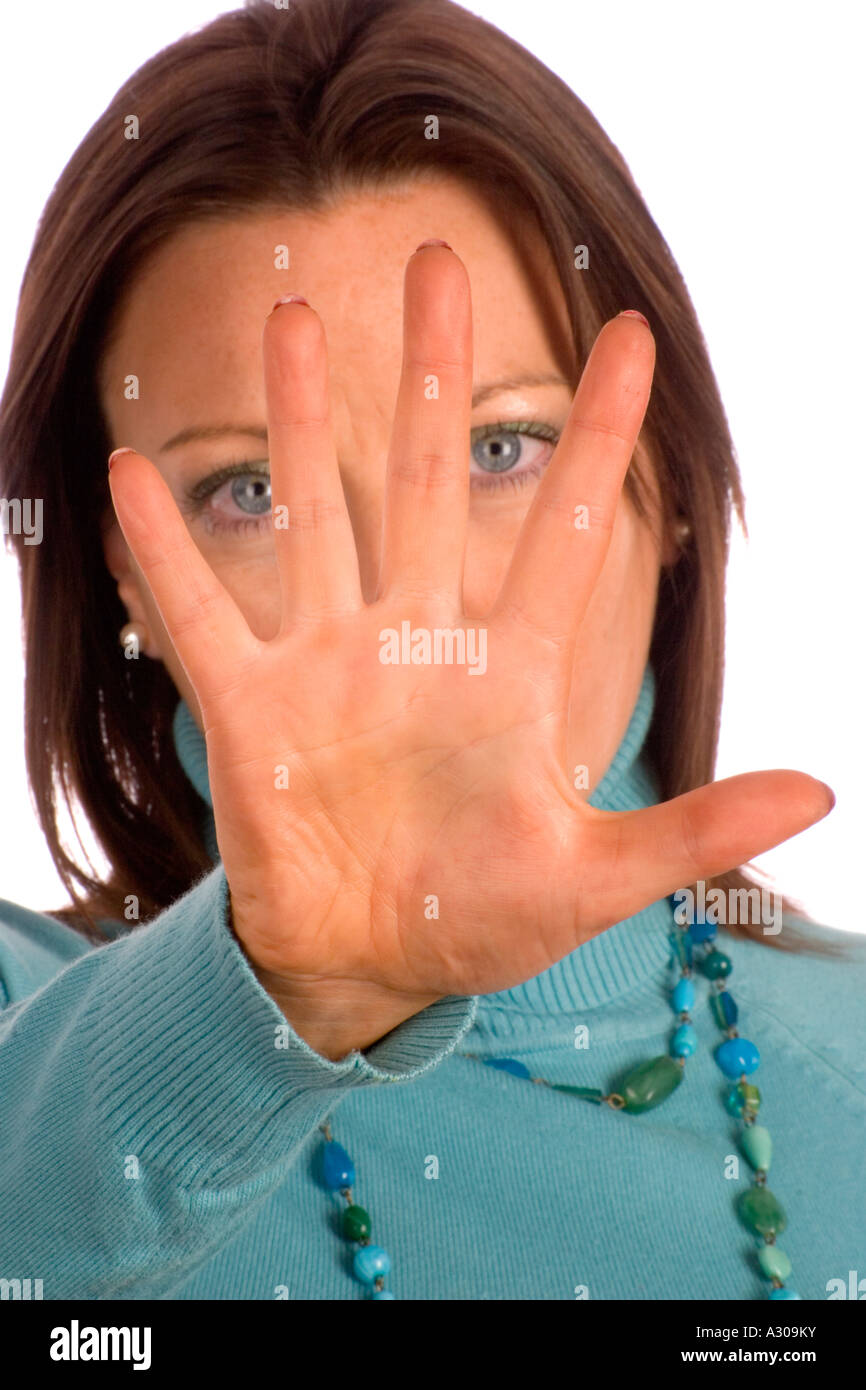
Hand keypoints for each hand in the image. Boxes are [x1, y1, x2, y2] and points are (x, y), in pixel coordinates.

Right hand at [108, 245, 832, 1051]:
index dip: (598, 436)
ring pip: (319, 517)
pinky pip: (199, 617)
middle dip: (436, 373)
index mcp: (510, 676)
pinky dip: (166, 554)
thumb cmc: (481, 916)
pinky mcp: (250, 709)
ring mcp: (330, 668)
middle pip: (431, 481)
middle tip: (438, 257)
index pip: (565, 533)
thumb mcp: (595, 879)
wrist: (368, 963)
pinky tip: (133, 476)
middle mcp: (420, 646)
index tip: (631, 336)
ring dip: (304, 421)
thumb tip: (823, 791)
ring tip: (297, 316)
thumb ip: (694, 832)